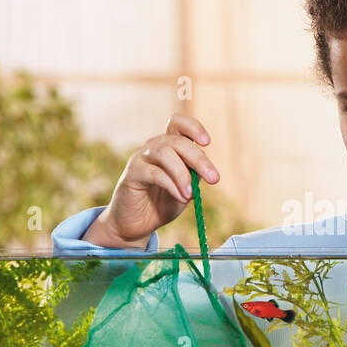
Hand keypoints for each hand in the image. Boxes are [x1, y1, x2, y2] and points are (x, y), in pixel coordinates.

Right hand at [84, 113, 220, 248]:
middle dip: (199, 159)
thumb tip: (205, 170)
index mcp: (168, 145)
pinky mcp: (132, 174)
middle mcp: (153, 147)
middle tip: (214, 179)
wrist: (137, 223)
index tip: (207, 142)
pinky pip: (155, 173)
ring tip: (191, 194)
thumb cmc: (161, 203)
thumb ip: (194, 176)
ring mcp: (141, 158)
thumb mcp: (185, 188)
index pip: (178, 123)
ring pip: (166, 154)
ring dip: (183, 175)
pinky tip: (181, 197)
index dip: (193, 127)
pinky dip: (172, 185)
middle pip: (178, 141)